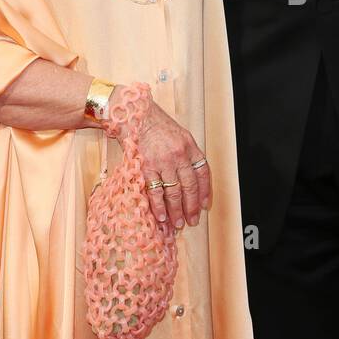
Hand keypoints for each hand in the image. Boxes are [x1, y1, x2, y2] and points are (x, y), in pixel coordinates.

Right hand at [110, 86, 211, 230]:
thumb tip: (190, 177)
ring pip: (173, 192)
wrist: (134, 114)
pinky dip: (158, 206)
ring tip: (178, 223)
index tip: (204, 205)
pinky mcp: (145, 167)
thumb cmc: (155, 124)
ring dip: (176, 211)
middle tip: (192, 220)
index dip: (204, 191)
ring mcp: (162, 162)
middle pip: (189, 186)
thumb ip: (186, 153)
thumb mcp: (178, 134)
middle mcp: (178, 155)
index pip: (202, 173)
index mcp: (189, 146)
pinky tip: (161, 216)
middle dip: (191, 207)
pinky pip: (154, 192)